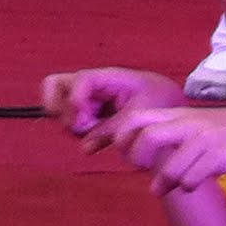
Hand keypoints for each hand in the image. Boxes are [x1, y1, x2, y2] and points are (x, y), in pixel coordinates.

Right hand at [42, 67, 186, 153]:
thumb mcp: (141, 113)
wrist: (169, 103)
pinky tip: (98, 137)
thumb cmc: (159, 99)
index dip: (74, 101)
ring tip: (97, 131)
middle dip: (63, 111)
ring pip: (59, 107)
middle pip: (55, 87)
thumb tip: (85, 147)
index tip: (85, 121)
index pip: (79, 81)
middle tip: (86, 125)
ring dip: (72, 123)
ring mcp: (87, 98)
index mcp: (108, 77)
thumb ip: (112, 129)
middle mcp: (92, 85)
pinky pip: (70, 121)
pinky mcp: (88, 113)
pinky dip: (79, 131)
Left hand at [111, 106, 225, 197]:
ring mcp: (205, 139)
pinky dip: (185, 186)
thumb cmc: (225, 133)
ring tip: (162, 188)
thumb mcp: (195, 125)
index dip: (118, 135)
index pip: (136, 117)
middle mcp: (189, 123)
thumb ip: (167, 135)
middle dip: (137, 157)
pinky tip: (190, 184)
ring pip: (170, 166)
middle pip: (147, 136)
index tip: (115, 151)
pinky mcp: (219, 155)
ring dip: (162, 182)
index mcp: (179, 115)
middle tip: (141, 167)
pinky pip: (191, 178)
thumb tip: (135, 157)